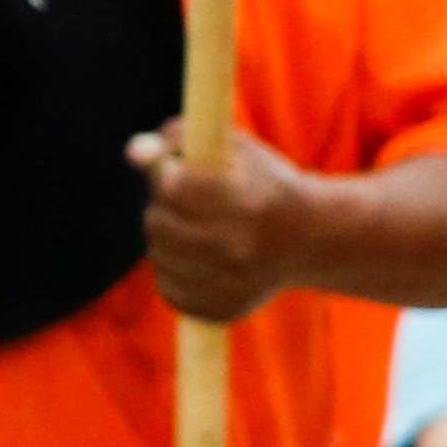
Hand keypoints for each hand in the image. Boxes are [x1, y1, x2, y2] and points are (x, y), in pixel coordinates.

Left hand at [130, 123, 322, 324]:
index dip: (168, 177)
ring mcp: (233, 284)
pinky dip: (174, 272)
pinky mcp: (224, 308)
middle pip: (158, 224)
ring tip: (195, 229)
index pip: (170, 189)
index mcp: (246, 204)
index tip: (179, 174)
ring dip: (166, 238)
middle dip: (164, 208)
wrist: (312, 237)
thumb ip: (178, 138)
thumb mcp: (230, 148)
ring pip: (159, 256)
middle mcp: (241, 249)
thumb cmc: (262, 183)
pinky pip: (170, 289)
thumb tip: (134, 153)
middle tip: (185, 203)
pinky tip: (198, 258)